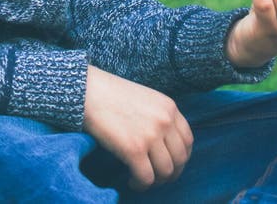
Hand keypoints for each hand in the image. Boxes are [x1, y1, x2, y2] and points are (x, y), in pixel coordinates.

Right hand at [83, 64, 192, 190]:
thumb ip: (160, 117)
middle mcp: (164, 120)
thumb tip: (166, 147)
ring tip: (141, 178)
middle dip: (170, 173)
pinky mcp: (134, 149)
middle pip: (180, 159)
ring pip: (166, 172)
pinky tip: (130, 180)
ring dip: (155, 181)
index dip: (180, 158)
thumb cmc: (112, 95)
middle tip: (156, 176)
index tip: (170, 164)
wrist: (88, 90)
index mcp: (169, 107)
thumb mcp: (146, 99)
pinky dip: (140, 185)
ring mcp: (150, 135)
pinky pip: (146, 178)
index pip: (188, 140)